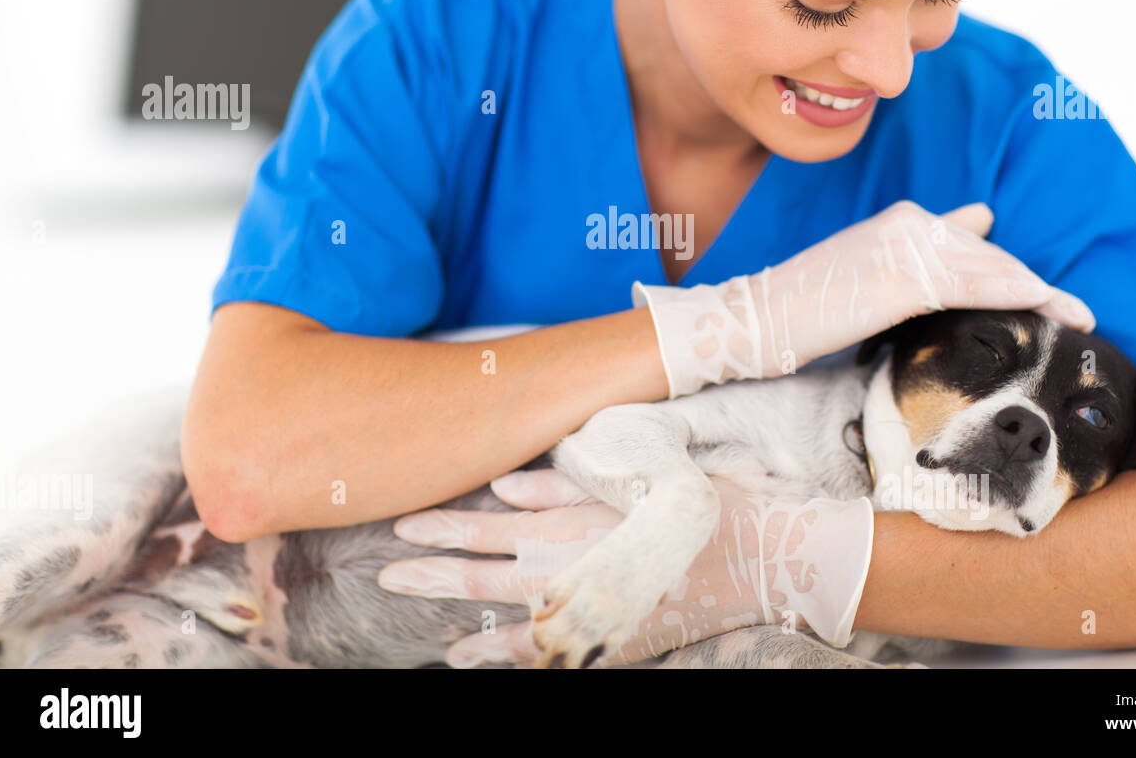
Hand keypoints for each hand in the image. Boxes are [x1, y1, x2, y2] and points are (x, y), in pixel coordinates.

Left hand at [378, 469, 874, 667]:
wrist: (752, 554)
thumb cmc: (694, 502)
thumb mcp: (628, 478)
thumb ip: (560, 483)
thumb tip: (503, 485)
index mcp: (566, 522)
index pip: (485, 525)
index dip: (441, 526)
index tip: (400, 523)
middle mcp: (565, 568)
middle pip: (479, 574)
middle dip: (428, 575)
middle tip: (383, 576)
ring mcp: (584, 607)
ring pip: (502, 620)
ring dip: (458, 621)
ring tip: (415, 626)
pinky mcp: (606, 636)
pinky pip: (542, 653)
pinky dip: (501, 657)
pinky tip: (468, 657)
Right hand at [633, 199, 1095, 397]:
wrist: (756, 319)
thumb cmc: (800, 310)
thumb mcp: (857, 279)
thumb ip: (901, 271)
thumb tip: (935, 271)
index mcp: (896, 222)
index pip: (967, 239)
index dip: (1008, 262)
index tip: (1042, 283)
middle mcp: (906, 224)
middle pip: (989, 255)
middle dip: (1035, 284)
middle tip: (1077, 312)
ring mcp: (907, 249)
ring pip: (992, 270)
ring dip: (1043, 293)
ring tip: (1080, 317)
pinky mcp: (906, 281)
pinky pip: (979, 287)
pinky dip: (1022, 296)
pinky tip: (1053, 307)